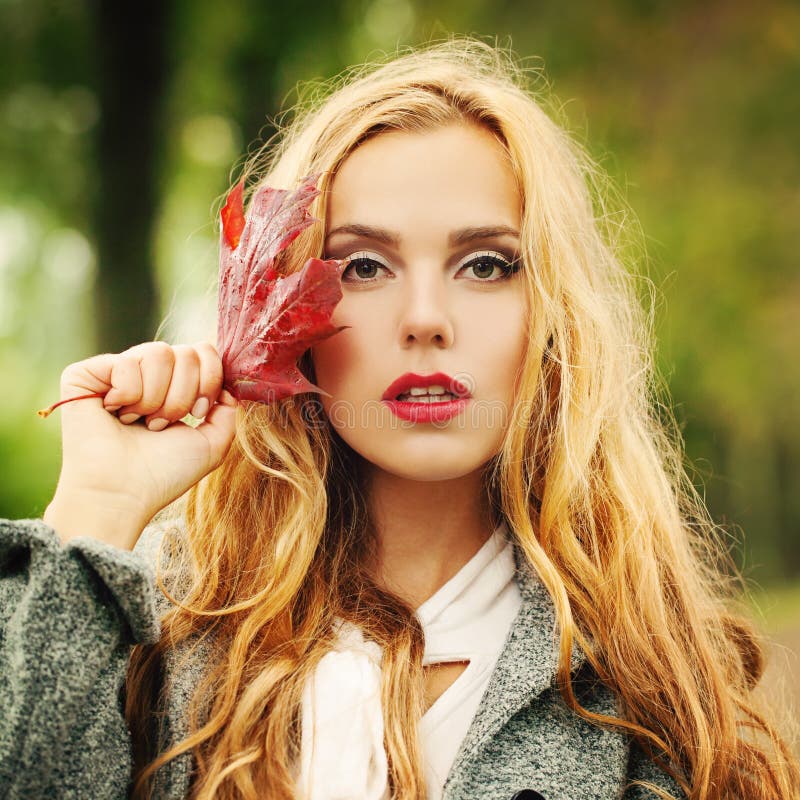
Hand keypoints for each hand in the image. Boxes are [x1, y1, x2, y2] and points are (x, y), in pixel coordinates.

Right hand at [44, 341, 237, 548]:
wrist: (124, 493)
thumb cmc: (165, 473)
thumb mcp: (212, 443)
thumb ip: (228, 411)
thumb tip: (228, 385)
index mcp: (173, 385)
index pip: (203, 351)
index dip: (209, 380)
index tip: (198, 412)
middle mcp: (146, 374)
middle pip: (185, 352)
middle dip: (182, 395)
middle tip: (161, 425)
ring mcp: (115, 372)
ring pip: (158, 352)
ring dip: (156, 398)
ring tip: (140, 423)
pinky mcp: (84, 375)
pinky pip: (124, 362)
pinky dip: (127, 394)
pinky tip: (115, 415)